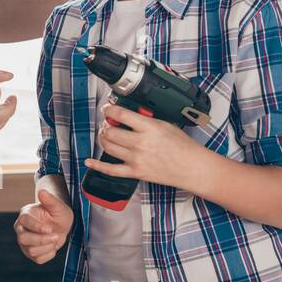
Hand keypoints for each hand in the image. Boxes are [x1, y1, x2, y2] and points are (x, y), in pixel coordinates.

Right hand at [14, 188, 73, 263]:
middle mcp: (21, 228)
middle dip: (42, 240)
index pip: (24, 222)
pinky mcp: (30, 252)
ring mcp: (24, 242)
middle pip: (23, 238)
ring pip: (30, 251)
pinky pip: (37, 259)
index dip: (37, 227)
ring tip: (55, 239)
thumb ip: (50, 199)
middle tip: (56, 235)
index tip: (50, 228)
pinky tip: (52, 246)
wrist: (61, 225)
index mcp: (25, 215)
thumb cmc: (58, 214)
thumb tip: (42, 191)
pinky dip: (48, 254)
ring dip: (47, 247)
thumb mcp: (58, 206)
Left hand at [86, 103, 207, 189]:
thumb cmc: (183, 146)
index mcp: (149, 128)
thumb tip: (129, 114)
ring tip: (106, 135)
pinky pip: (111, 170)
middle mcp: (140, 143)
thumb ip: (146, 119)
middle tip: (107, 123)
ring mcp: (136, 159)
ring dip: (103, 138)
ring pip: (108, 146)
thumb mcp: (165, 124)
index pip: (121, 115)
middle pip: (110, 131)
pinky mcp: (135, 172)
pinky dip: (97, 165)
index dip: (109, 110)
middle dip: (105, 125)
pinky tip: (89, 161)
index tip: (107, 108)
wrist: (191, 167)